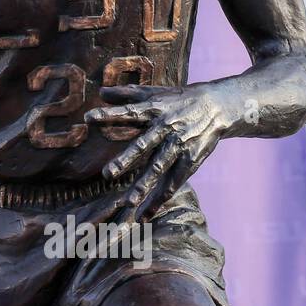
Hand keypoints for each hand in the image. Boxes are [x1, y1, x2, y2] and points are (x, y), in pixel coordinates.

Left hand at [84, 83, 233, 223]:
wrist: (218, 106)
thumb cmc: (179, 99)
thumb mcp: (155, 92)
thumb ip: (126, 94)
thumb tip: (100, 91)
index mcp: (154, 110)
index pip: (128, 112)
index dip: (109, 114)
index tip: (88, 118)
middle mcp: (165, 128)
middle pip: (144, 145)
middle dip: (126, 160)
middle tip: (107, 174)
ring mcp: (179, 146)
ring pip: (160, 169)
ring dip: (144, 186)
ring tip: (128, 202)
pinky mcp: (191, 160)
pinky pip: (174, 183)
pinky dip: (161, 199)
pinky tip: (146, 213)